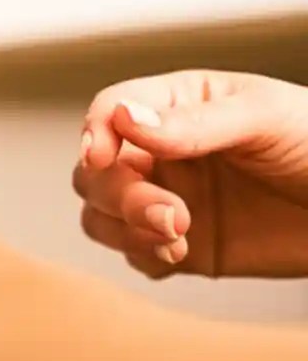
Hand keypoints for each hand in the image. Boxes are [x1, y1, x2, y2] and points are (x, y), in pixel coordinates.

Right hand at [75, 70, 307, 278]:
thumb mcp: (265, 119)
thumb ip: (194, 123)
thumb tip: (125, 119)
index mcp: (176, 105)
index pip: (110, 110)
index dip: (96, 132)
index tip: (101, 157)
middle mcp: (160, 150)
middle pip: (95, 170)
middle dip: (119, 194)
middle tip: (170, 214)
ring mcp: (166, 197)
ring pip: (100, 212)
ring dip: (124, 227)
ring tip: (176, 236)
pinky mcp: (180, 244)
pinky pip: (131, 252)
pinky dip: (142, 255)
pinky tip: (180, 253)